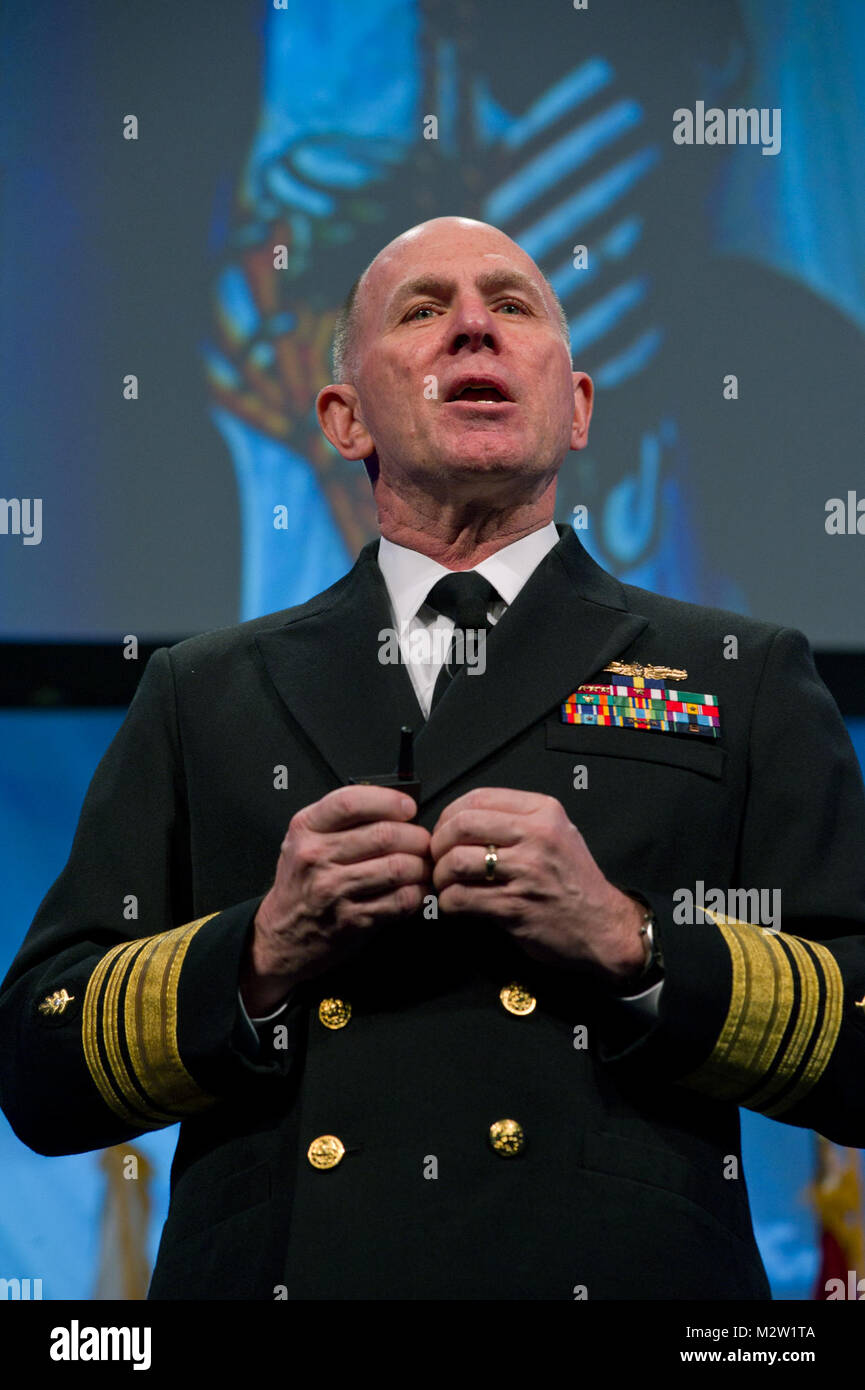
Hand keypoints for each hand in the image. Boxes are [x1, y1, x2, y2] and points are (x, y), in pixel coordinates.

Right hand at [241, 786, 431, 1012]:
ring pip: (398, 867)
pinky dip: (418, 892)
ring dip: (421, 866)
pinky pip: (401, 900)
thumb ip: (342, 820)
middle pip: (385, 834)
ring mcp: (334, 890)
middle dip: (416, 837)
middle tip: (423, 841)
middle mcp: (317, 857)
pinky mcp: (352, 920)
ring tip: (422, 866)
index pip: (351, 802)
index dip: (387, 800)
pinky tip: (415, 889)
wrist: (282, 934)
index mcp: (306, 829)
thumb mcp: (305, 841)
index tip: (407, 807)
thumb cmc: (301, 883)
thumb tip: (395, 806)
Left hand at [430, 788, 645, 983]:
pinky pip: (461, 898)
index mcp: (544, 812)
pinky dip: (448, 902)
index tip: (444, 831)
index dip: (449, 814)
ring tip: (445, 883)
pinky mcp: (515, 906)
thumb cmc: (575, 881)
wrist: (603, 926)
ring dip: (440, 875)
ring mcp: (526, 872)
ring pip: (456, 861)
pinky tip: (456, 904)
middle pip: (461, 825)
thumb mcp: (558, 833)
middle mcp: (536, 837)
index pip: (478, 797)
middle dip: (438, 843)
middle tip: (437, 858)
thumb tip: (462, 818)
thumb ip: (518, 819)